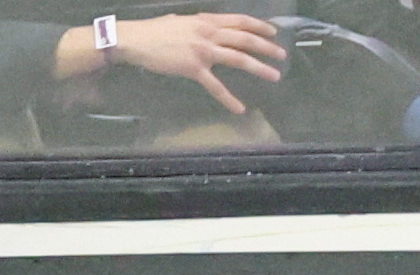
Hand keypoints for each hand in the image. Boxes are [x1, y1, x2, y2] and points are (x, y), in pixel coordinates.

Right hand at [110, 13, 284, 114]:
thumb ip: (200, 26)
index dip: (259, 26)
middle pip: (245, 39)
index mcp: (207, 20)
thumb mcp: (183, 21)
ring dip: (259, 68)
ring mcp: (203, 51)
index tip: (273, 31)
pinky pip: (215, 86)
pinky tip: (239, 108)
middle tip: (282, 55)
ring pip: (238, 58)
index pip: (240, 21)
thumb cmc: (156, 30)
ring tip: (274, 76)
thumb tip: (208, 30)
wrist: (138, 40)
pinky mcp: (194, 69)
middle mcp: (209, 33)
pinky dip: (228, 98)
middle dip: (266, 47)